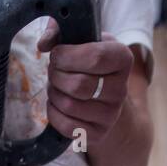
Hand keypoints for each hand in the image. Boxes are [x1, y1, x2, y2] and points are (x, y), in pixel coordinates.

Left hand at [37, 25, 133, 146]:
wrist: (104, 97)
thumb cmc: (88, 63)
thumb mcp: (82, 39)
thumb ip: (60, 30)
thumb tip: (43, 43)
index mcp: (123, 59)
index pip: (95, 58)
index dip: (67, 56)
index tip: (57, 53)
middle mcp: (121, 90)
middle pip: (79, 85)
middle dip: (56, 75)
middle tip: (54, 70)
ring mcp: (111, 115)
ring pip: (69, 105)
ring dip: (53, 93)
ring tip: (56, 85)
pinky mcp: (97, 134)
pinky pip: (66, 125)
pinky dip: (53, 112)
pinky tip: (56, 103)